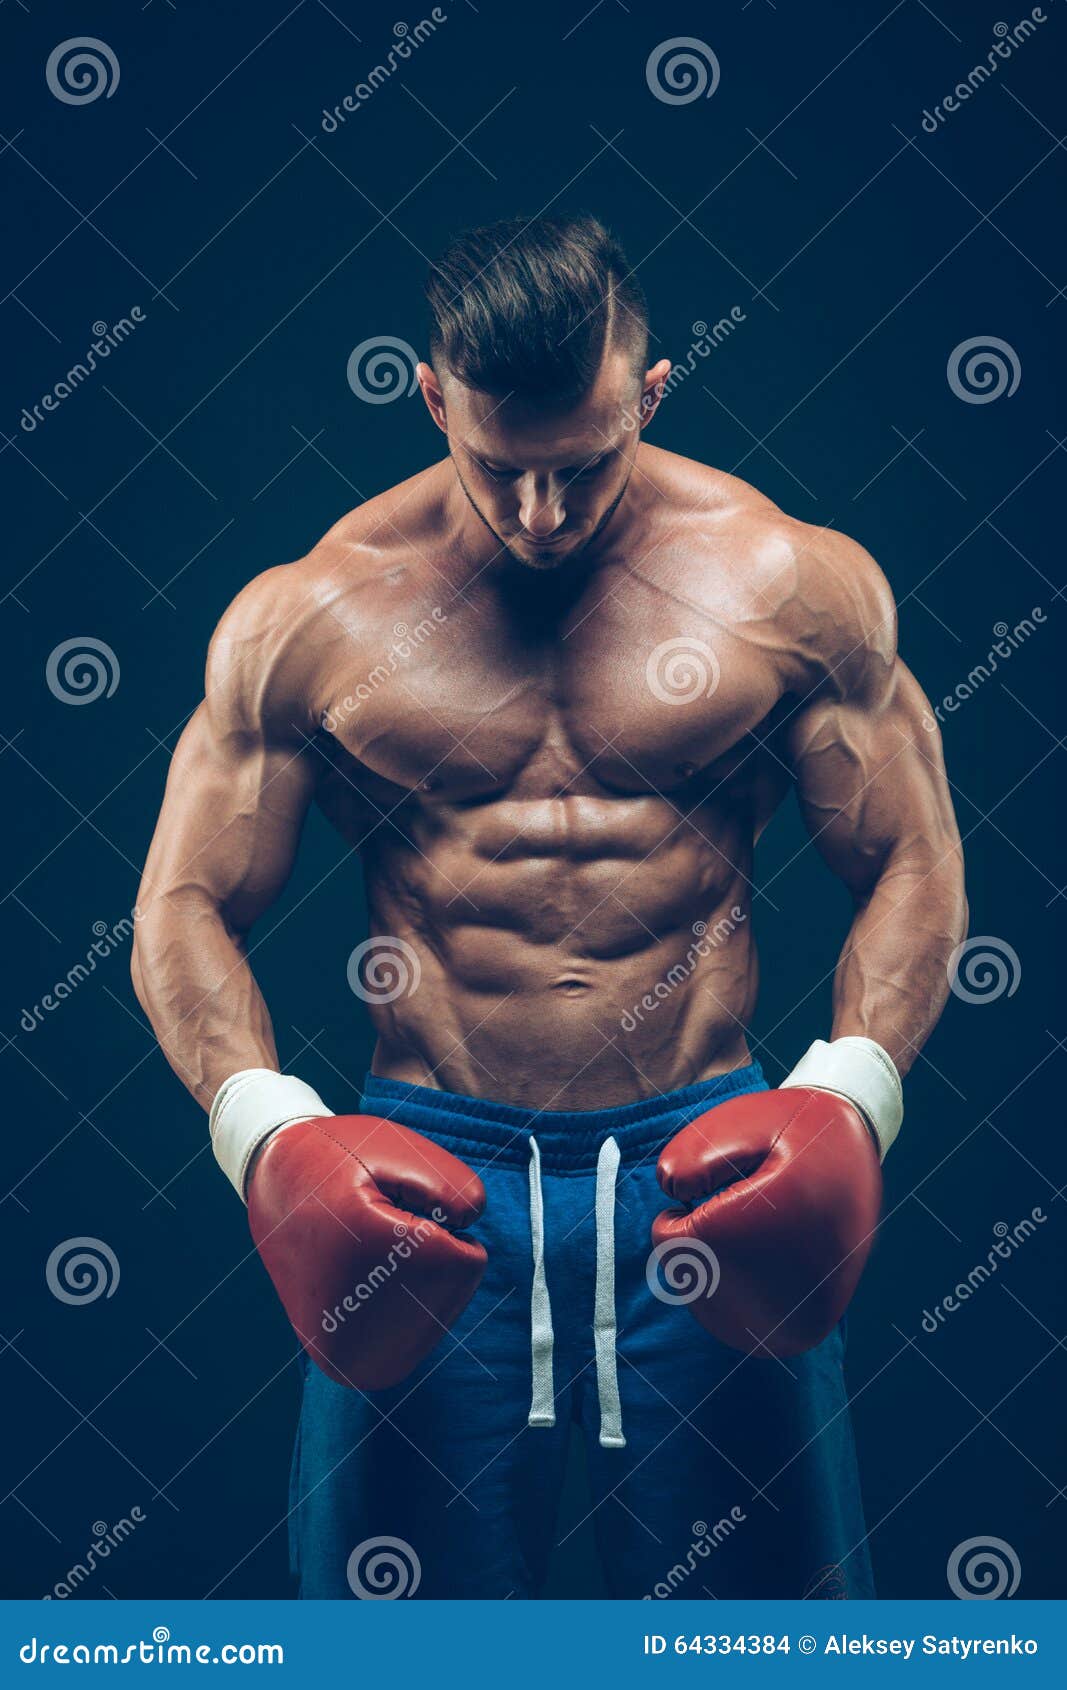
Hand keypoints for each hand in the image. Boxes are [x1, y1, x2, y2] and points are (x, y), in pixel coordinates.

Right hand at [247, 1113, 486, 1388]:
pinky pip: (418, 1330)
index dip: (437, 1222)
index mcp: (364, 1260)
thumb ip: (454, 1187)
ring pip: (439, 1311)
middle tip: (373, 1227)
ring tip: (364, 1252)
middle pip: (455, 1290)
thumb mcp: (400, 1151)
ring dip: (417, 1276)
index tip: (386, 1207)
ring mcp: (351, 1359)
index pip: (467, 1260)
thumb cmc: (341, 1160)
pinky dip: (406, 1301)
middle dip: (430, 1251)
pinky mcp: (350, 1368)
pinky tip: (365, 1279)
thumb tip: (471, 1227)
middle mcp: (353, 1323)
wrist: (273, 1187)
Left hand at [652, 1087, 881, 1356]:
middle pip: (686, 1274)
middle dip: (701, 1233)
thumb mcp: (745, 1121)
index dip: (686, 1205)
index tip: (729, 1186)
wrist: (861, 1159)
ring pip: (702, 1296)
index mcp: (771, 1242)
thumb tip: (669, 1189)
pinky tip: (765, 1252)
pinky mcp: (790, 1339)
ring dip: (714, 1258)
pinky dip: (728, 1280)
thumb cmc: (797, 1133)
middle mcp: (782, 1300)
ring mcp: (786, 1330)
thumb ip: (694, 1152)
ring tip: (765, 1227)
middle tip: (752, 1204)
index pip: (672, 1242)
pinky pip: (723, 1314)